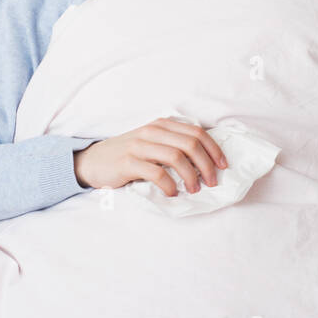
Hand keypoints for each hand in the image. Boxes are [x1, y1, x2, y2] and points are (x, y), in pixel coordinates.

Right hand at [73, 118, 227, 196]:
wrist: (93, 161)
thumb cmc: (128, 155)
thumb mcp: (152, 143)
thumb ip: (173, 144)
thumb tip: (206, 160)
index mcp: (161, 125)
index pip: (196, 132)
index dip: (214, 149)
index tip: (223, 166)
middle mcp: (152, 131)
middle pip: (190, 144)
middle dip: (207, 165)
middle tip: (211, 182)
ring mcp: (139, 145)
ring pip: (177, 157)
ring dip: (191, 176)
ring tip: (194, 190)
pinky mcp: (128, 162)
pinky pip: (157, 172)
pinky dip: (169, 185)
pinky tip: (172, 193)